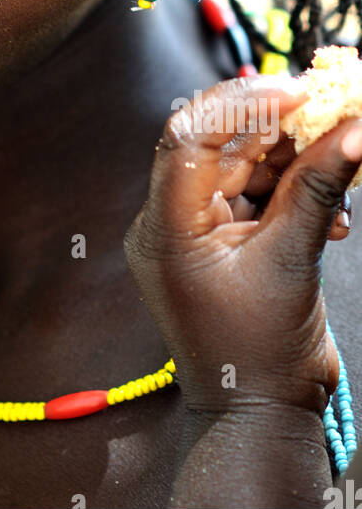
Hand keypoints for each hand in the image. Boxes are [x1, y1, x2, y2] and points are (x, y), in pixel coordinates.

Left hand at [125, 74, 361, 416]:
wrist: (260, 417)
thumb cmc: (258, 356)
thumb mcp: (291, 263)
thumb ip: (317, 190)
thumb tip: (353, 129)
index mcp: (165, 226)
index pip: (188, 137)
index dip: (240, 104)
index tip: (295, 91)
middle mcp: (173, 221)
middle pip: (219, 145)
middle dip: (277, 124)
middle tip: (330, 106)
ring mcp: (199, 231)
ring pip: (246, 165)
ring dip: (296, 157)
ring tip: (342, 158)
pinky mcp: (229, 241)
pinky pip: (260, 193)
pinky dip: (299, 189)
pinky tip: (335, 213)